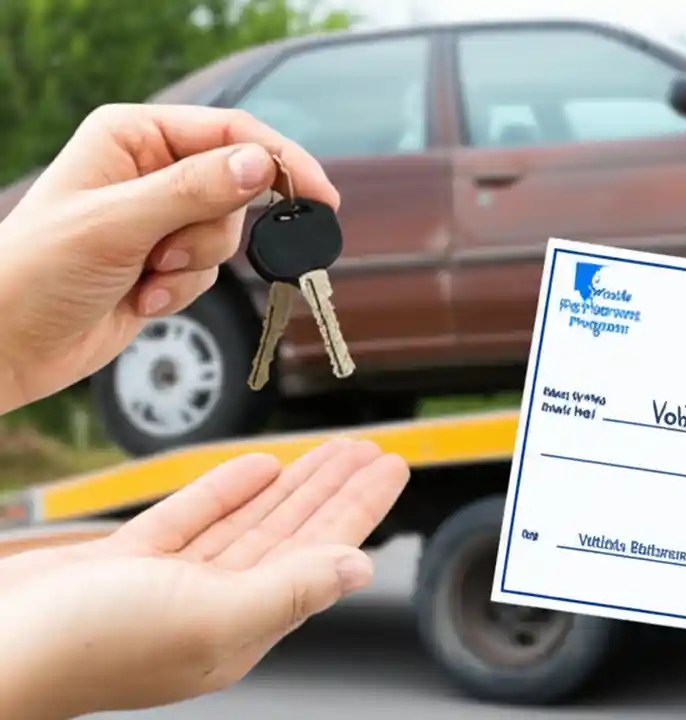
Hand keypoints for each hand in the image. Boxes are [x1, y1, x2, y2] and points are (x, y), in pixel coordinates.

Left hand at [0, 103, 339, 412]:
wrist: (8, 343)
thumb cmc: (37, 271)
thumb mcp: (119, 223)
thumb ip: (194, 191)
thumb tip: (261, 164)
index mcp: (133, 135)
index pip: (229, 132)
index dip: (280, 160)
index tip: (319, 195)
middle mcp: (151, 168)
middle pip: (235, 189)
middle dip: (209, 232)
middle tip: (166, 255)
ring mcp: (159, 216)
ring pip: (227, 234)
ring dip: (192, 267)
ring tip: (144, 278)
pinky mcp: (164, 259)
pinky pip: (210, 270)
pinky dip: (181, 291)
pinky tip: (138, 298)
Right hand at [0, 438, 407, 718]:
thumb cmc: (84, 647)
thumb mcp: (205, 617)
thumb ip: (287, 591)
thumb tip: (358, 569)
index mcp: (241, 628)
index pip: (319, 556)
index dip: (358, 509)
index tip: (390, 469)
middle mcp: (213, 608)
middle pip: (293, 536)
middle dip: (335, 490)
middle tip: (374, 448)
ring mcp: (168, 587)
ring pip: (249, 525)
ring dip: (293, 485)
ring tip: (333, 448)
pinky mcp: (126, 565)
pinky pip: (193, 520)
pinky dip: (227, 491)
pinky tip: (260, 466)